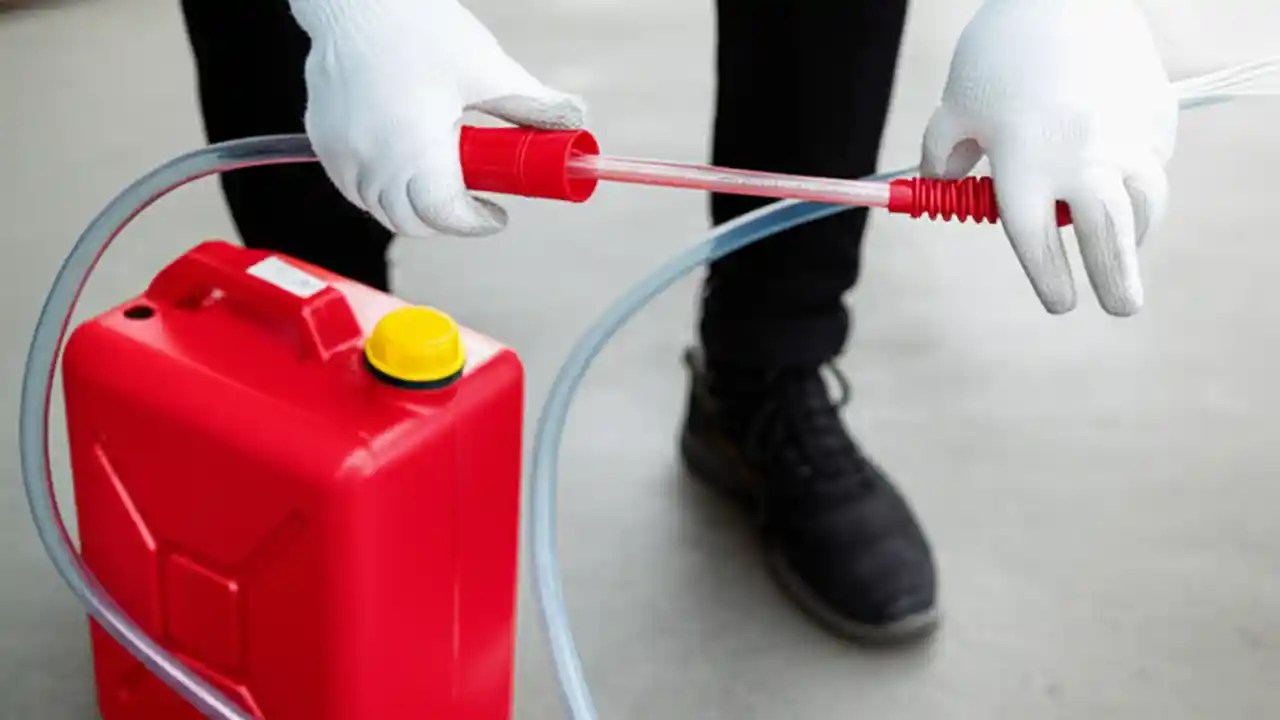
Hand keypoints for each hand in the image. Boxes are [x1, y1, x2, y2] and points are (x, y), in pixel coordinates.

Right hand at [288, 0, 584, 236]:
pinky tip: (400, 162)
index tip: (496, 213)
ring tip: (438, 177)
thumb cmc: (419, 28)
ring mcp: (340, 151)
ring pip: (376, 207)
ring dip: (409, 205)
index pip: (444, 216)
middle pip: (410, 221)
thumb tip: (575, 120)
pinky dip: (376, 187)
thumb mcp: (487, 69)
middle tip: (472, 197)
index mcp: (414, 150)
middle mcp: (371, 159)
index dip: (475, 222)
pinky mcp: (322, 137)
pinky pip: (349, 184)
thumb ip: (533, 103)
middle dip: (444, 219)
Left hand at [922, 0, 1177, 315]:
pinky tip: (1124, 180)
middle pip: (1105, 237)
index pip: (1036, 242)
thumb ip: (943, 154)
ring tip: (1126, 253)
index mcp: (1024, 165)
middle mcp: (1080, 158)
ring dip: (1136, 235)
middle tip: (1122, 307)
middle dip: (1115, 279)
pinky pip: (1152, 163)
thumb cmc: (997, 56)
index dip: (1049, 279)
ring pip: (1143, 204)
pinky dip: (1141, 180)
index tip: (1060, 304)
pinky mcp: (1154, 117)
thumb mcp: (955, 106)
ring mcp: (1125, 137)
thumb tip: (942, 185)